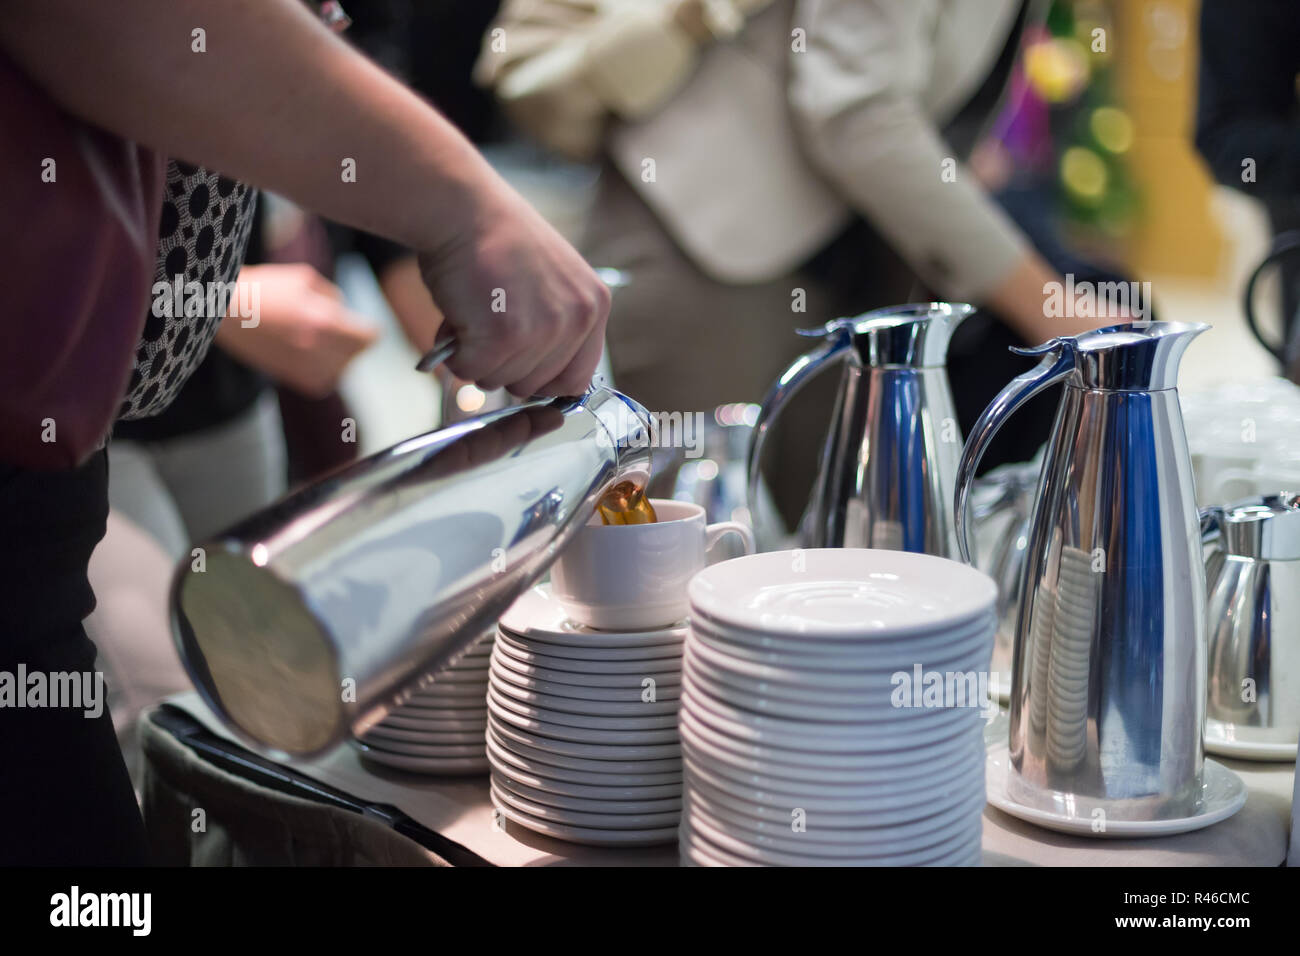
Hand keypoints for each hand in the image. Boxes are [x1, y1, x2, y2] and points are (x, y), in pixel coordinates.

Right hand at [214, 264, 377, 397]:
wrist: (222, 308)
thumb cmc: (264, 286)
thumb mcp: (306, 278)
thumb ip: (333, 298)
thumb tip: (345, 315)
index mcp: (324, 321)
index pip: (370, 337)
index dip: (365, 328)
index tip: (354, 322)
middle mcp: (317, 348)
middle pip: (357, 353)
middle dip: (351, 339)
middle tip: (330, 326)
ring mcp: (303, 366)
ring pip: (341, 370)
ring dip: (336, 356)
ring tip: (314, 338)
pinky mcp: (290, 377)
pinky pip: (323, 381)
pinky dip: (320, 370)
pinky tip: (304, 352)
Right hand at [418, 186, 609, 397]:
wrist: (462, 208)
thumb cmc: (493, 241)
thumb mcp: (549, 282)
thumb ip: (553, 325)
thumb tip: (533, 380)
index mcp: (593, 306)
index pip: (576, 379)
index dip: (540, 379)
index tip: (517, 365)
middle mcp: (577, 319)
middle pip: (535, 387)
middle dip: (503, 366)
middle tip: (485, 326)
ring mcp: (544, 328)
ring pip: (501, 382)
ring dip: (476, 358)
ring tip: (472, 313)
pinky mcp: (505, 335)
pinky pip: (471, 371)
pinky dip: (454, 354)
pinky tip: (457, 317)